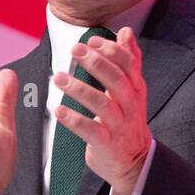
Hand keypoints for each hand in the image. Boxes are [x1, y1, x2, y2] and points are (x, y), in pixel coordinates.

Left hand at [54, 27, 151, 194]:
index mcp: (135, 89)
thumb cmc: (128, 121)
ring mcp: (120, 126)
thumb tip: (126, 32)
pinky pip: (91, 131)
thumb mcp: (132, 90)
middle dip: (96, 62)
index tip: (91, 40)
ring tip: (58, 78)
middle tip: (74, 49)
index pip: (128, 64)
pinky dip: (75, 120)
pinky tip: (58, 110)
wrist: (136, 162)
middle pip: (117, 80)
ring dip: (79, 89)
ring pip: (103, 104)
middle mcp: (130, 105)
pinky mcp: (108, 145)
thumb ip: (128, 62)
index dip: (111, 50)